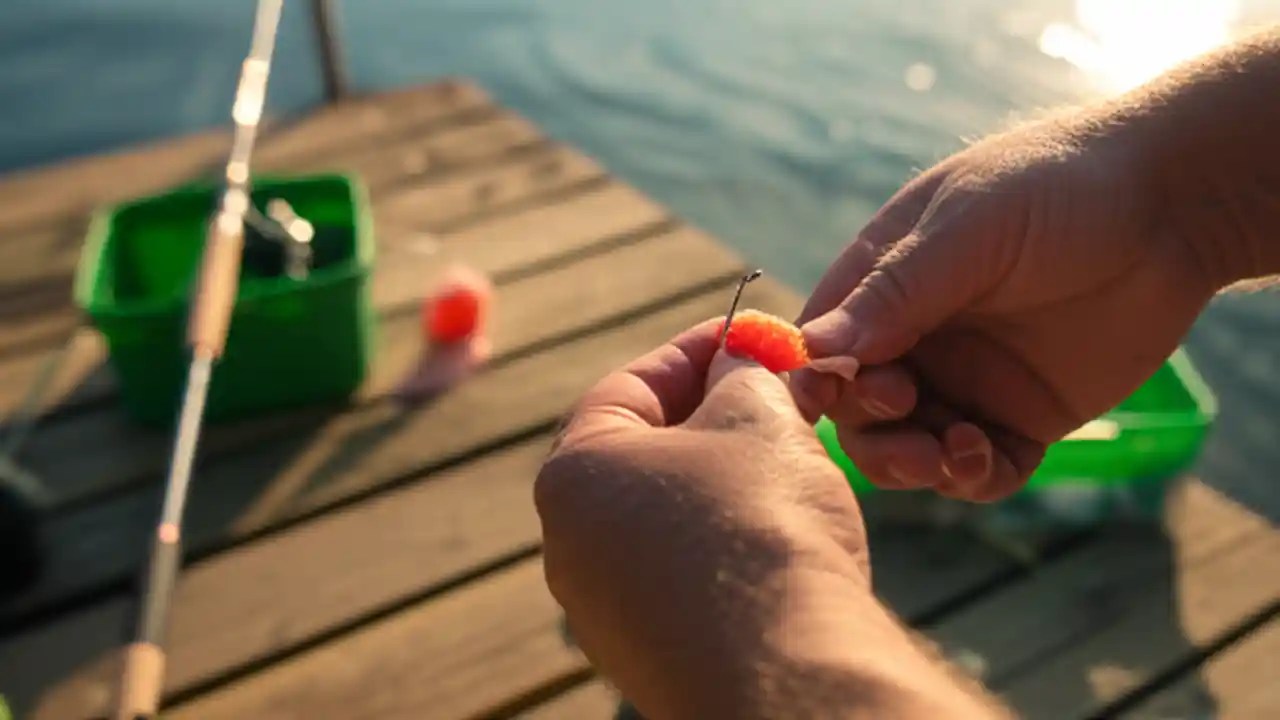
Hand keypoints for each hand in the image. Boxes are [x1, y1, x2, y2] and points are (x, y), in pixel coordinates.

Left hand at [535, 318, 870, 718]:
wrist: (788, 673)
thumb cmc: (761, 523)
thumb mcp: (758, 416)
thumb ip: (744, 374)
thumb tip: (743, 360)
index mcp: (574, 476)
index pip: (629, 387)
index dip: (697, 350)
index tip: (752, 335)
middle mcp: (571, 547)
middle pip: (644, 454)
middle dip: (714, 414)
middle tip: (777, 392)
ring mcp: (606, 612)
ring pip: (667, 518)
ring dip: (725, 479)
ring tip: (792, 459)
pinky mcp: (651, 656)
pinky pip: (686, 577)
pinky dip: (727, 544)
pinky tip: (782, 536)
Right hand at [792, 114, 1217, 501]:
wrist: (1174, 206)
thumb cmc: (1059, 189)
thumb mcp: (969, 229)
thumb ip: (895, 293)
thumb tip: (813, 353)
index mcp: (882, 284)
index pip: (819, 346)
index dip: (814, 380)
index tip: (832, 397)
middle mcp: (913, 339)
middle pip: (855, 411)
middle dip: (870, 426)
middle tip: (910, 408)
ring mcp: (965, 381)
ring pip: (909, 450)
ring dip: (916, 464)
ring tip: (954, 451)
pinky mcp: (1018, 417)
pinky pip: (978, 469)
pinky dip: (972, 478)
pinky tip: (987, 458)